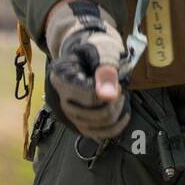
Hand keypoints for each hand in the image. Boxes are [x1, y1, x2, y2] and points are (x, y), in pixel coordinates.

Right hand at [44, 0, 130, 139]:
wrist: (85, 54)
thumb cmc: (93, 49)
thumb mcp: (101, 50)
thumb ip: (105, 70)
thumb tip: (109, 96)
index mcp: (62, 79)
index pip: (91, 97)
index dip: (111, 91)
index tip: (117, 81)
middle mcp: (61, 100)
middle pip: (98, 115)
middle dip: (116, 101)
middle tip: (121, 87)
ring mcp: (69, 115)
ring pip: (101, 126)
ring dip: (118, 112)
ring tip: (119, 96)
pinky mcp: (78, 123)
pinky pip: (99, 135)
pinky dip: (116, 126)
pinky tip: (124, 114)